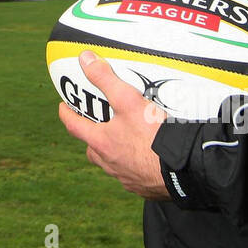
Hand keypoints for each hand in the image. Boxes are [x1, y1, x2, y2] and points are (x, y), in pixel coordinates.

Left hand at [58, 50, 169, 199]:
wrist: (184, 167)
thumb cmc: (153, 135)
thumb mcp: (128, 100)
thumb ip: (105, 79)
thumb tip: (85, 59)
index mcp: (102, 143)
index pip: (75, 127)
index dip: (66, 115)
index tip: (63, 108)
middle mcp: (110, 163)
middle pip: (92, 150)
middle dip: (91, 138)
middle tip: (97, 127)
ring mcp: (127, 177)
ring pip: (111, 164)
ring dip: (112, 154)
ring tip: (123, 141)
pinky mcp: (144, 188)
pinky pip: (133, 176)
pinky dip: (134, 166)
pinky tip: (145, 159)